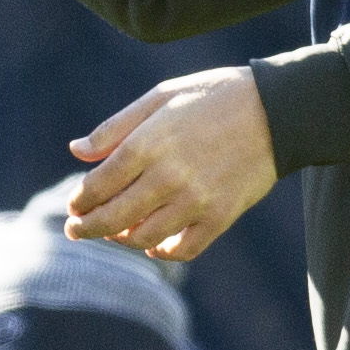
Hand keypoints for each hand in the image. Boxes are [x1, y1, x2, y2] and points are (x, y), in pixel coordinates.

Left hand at [66, 66, 275, 260]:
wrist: (276, 111)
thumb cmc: (212, 97)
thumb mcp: (159, 98)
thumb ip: (114, 127)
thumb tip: (76, 151)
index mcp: (148, 143)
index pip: (98, 185)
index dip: (79, 200)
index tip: (74, 205)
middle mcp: (168, 176)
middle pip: (114, 217)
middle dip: (87, 228)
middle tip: (75, 231)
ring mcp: (196, 201)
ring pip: (144, 238)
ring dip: (121, 240)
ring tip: (112, 234)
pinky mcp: (221, 217)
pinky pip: (184, 249)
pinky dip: (162, 252)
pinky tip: (152, 245)